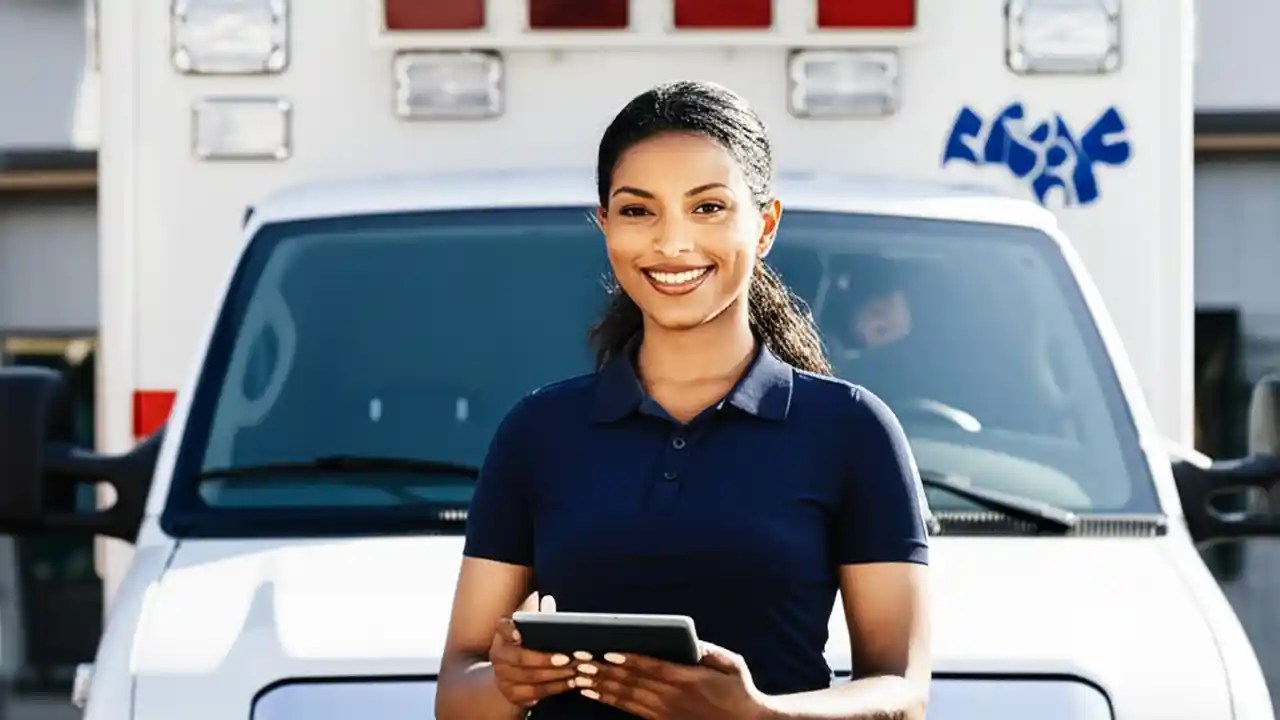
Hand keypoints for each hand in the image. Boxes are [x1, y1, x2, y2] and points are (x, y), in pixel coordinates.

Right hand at [489, 594, 576, 708]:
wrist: (509, 672)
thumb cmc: (526, 643)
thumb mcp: (529, 627)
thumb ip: (538, 615)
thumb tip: (547, 600)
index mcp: (502, 634)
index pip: (502, 628)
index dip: (509, 631)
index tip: (518, 634)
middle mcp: (498, 656)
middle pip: (519, 658)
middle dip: (545, 659)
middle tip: (567, 658)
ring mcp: (502, 677)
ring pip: (529, 678)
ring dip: (555, 676)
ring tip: (574, 671)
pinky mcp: (511, 694)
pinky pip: (534, 693)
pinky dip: (554, 688)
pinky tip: (569, 684)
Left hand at [575, 641, 767, 719]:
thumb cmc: (739, 691)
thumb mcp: (731, 664)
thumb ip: (708, 651)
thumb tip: (687, 638)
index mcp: (689, 679)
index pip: (653, 667)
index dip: (629, 660)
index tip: (608, 651)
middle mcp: (674, 697)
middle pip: (633, 682)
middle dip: (605, 671)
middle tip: (582, 660)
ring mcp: (665, 712)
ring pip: (627, 698)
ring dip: (602, 686)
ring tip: (580, 676)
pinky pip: (630, 710)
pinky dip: (610, 701)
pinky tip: (594, 693)